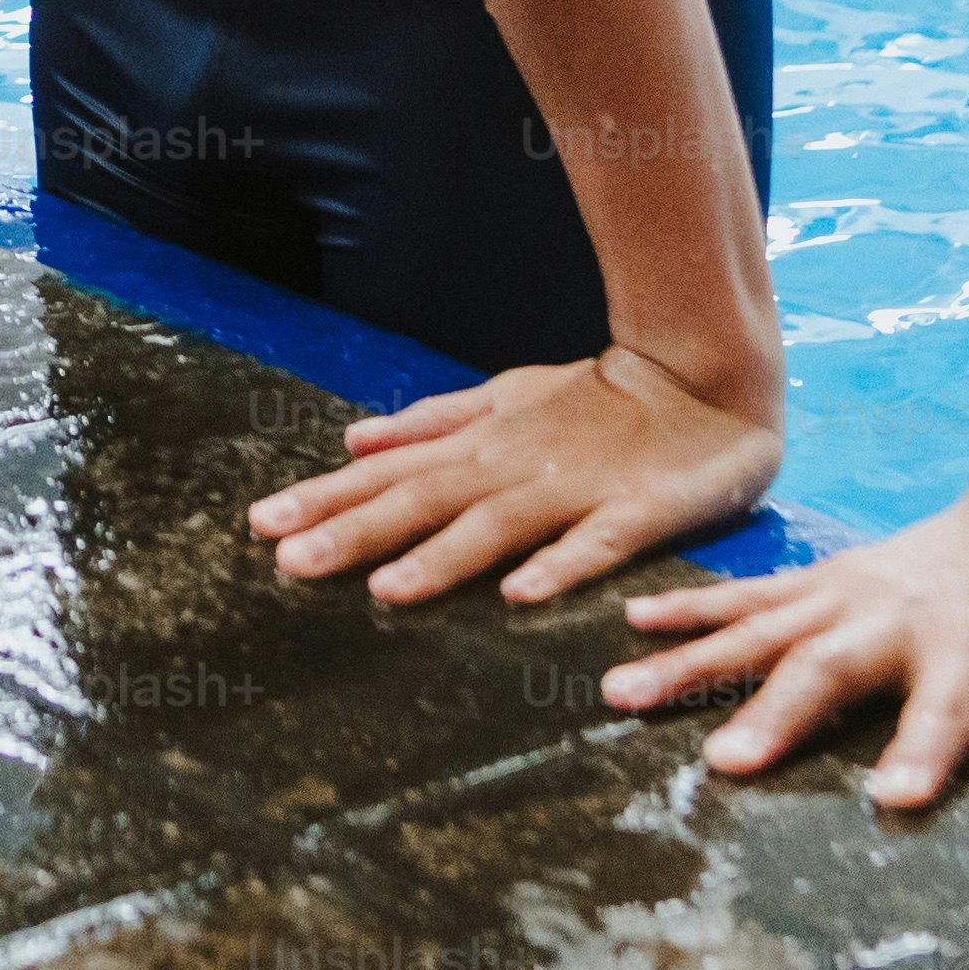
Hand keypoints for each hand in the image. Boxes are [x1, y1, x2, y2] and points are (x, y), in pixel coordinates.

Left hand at [242, 345, 786, 614]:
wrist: (708, 373)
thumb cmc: (602, 395)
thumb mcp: (508, 398)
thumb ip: (432, 423)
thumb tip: (351, 440)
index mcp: (482, 445)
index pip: (390, 475)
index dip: (326, 499)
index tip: (260, 524)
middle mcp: (514, 466)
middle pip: (425, 502)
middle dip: (356, 532)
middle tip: (287, 563)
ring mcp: (576, 488)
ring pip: (497, 526)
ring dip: (442, 558)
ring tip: (387, 591)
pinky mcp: (637, 512)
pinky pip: (595, 545)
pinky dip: (559, 568)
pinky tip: (521, 596)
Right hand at [602, 479, 968, 810]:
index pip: (947, 712)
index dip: (922, 754)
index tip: (890, 802)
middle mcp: (898, 619)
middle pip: (829, 670)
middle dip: (778, 716)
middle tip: (725, 765)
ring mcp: (851, 593)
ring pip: (761, 629)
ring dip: (694, 660)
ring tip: (622, 693)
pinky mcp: (825, 578)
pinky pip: (748, 593)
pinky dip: (691, 606)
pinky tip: (631, 622)